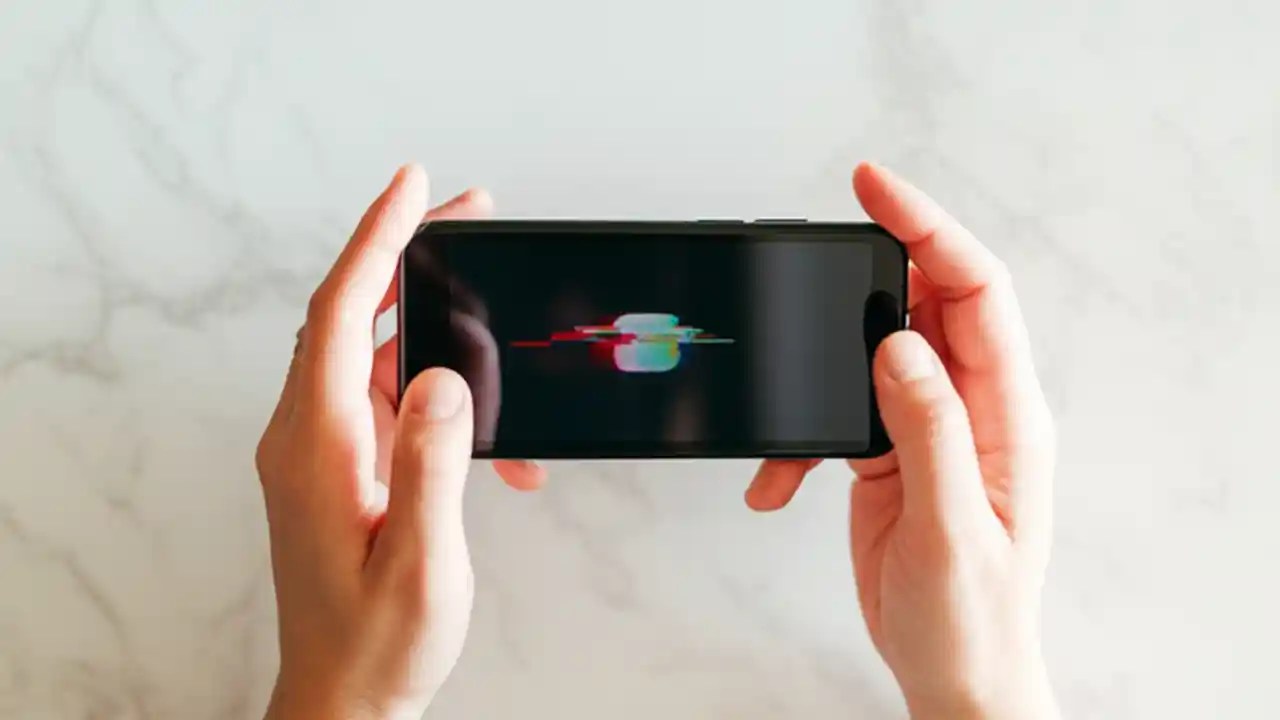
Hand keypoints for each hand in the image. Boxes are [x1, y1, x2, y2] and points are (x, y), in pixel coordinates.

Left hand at [255, 165, 540, 719]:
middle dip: (414, 259)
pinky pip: (392, 403)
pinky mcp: (345, 467)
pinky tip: (498, 439)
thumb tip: (443, 377)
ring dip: (436, 328)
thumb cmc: (377, 645)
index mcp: (318, 447)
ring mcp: (325, 451)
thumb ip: (432, 465)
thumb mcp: (422, 562)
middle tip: (473, 218)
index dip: (377, 242)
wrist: (345, 700)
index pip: (340, 315)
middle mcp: (310, 436)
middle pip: (355, 315)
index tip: (414, 187)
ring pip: (377, 355)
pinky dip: (443, 398)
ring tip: (496, 314)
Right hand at [746, 164, 1058, 718]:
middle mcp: (971, 409)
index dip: (930, 228)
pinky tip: (776, 480)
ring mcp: (927, 429)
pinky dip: (798, 440)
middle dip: (868, 273)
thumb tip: (899, 345)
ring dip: (819, 369)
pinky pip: (838, 413)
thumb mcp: (950, 527)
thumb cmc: (973, 617)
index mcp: (1006, 416)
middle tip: (812, 257)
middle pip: (924, 303)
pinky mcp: (888, 454)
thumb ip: (928, 431)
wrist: (951, 673)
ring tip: (788, 409)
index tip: (876, 188)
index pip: (976, 292)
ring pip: (871, 353)